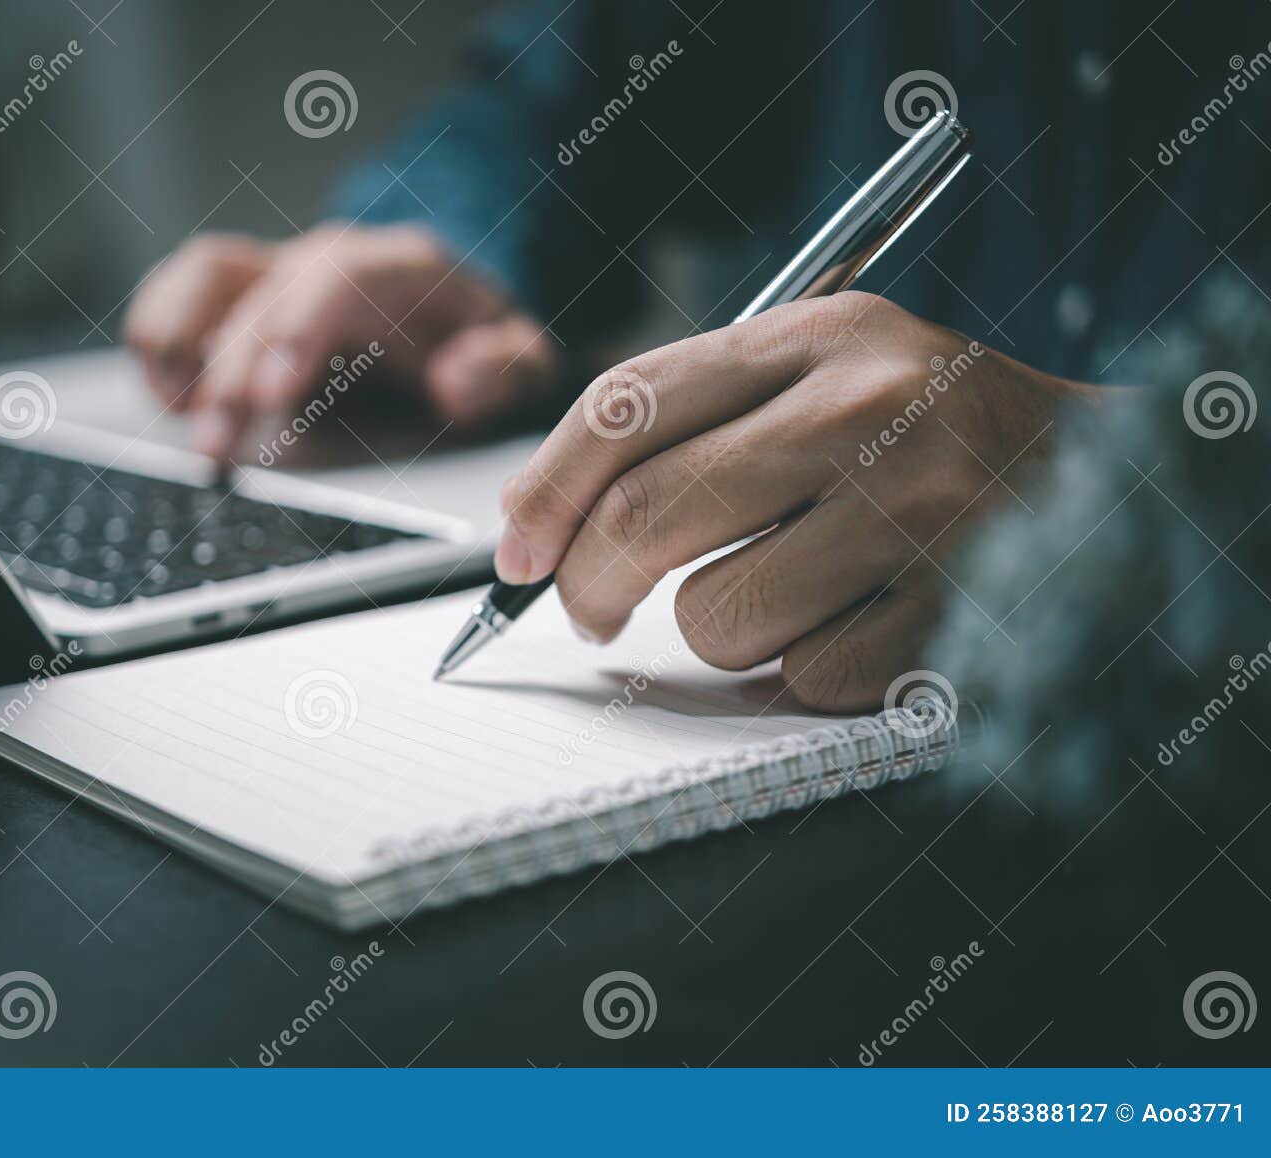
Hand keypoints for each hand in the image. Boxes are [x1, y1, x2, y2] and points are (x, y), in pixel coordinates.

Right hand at [123, 224, 560, 459]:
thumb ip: (504, 368)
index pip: (337, 279)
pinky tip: (170, 395)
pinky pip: (180, 292)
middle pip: (261, 295)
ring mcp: (280, 275)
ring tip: (182, 414)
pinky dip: (160, 337)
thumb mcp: (522, 358)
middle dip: (230, 370)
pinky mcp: (242, 298)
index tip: (271, 391)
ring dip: (180, 341)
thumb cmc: (480, 341)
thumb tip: (457, 380)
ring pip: (206, 274)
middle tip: (216, 446)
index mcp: (400, 270)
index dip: (296, 329)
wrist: (449, 305)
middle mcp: (328, 263)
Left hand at [494, 291, 1093, 709]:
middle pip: (650, 513)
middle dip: (588, 583)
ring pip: (720, 617)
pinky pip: (808, 677)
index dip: (545, 488)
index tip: (514, 552)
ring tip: (787, 592)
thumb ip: (689, 422)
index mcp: (819, 335)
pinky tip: (860, 621)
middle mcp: (868, 408)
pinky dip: (808, 671)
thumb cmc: (925, 429)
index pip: (629, 404)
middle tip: (588, 611)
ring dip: (724, 632)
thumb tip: (533, 518)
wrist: (1104, 475)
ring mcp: (920, 509)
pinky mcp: (956, 607)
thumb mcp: (821, 373)